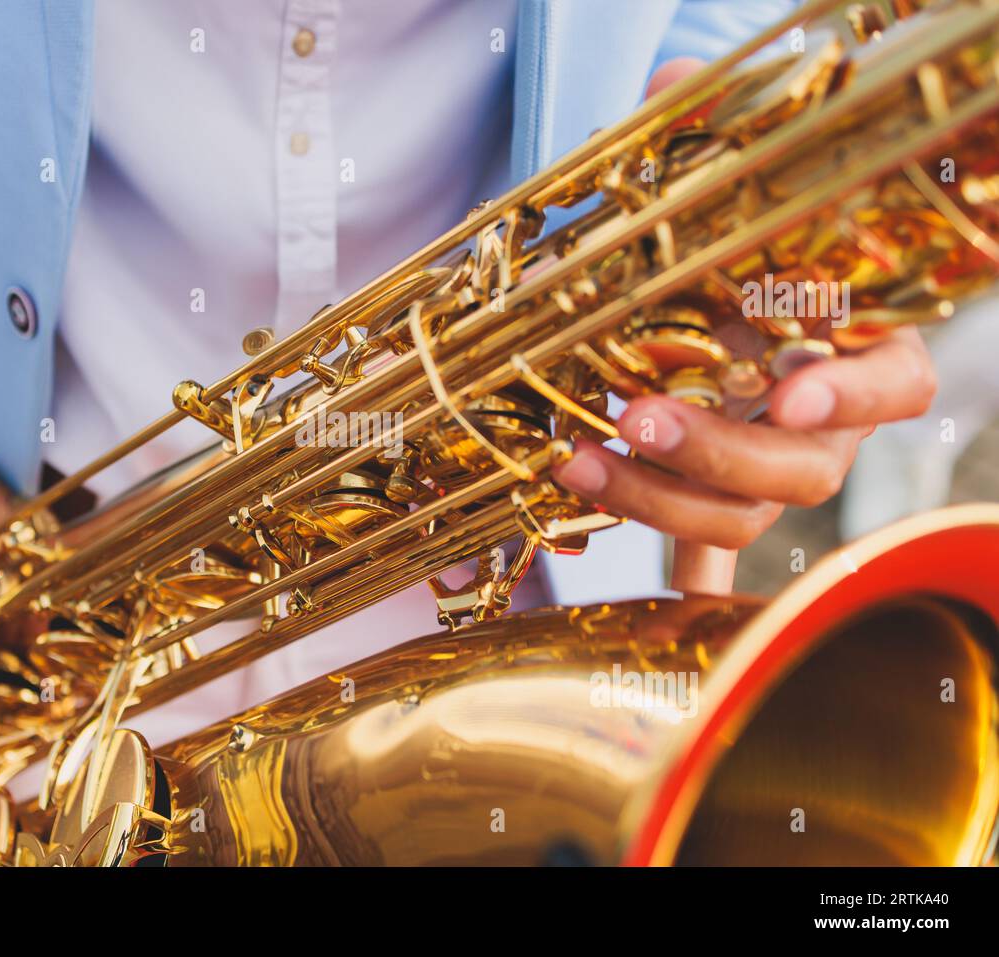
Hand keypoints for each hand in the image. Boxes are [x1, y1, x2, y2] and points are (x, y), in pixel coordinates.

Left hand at [551, 58, 938, 592]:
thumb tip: (675, 81)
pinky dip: (666, 562)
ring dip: (660, 498)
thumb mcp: (726, 197)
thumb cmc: (740, 251)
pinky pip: (703, 549)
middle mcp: (822, 421)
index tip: (792, 390)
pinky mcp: (716, 497)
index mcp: (855, 347)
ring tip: (580, 460)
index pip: (895, 384)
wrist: (726, 298)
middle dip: (723, 451)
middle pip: (804, 470)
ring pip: (742, 515)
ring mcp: (768, 467)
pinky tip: (602, 562)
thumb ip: (712, 143)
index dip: (852, 395)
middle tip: (646, 418)